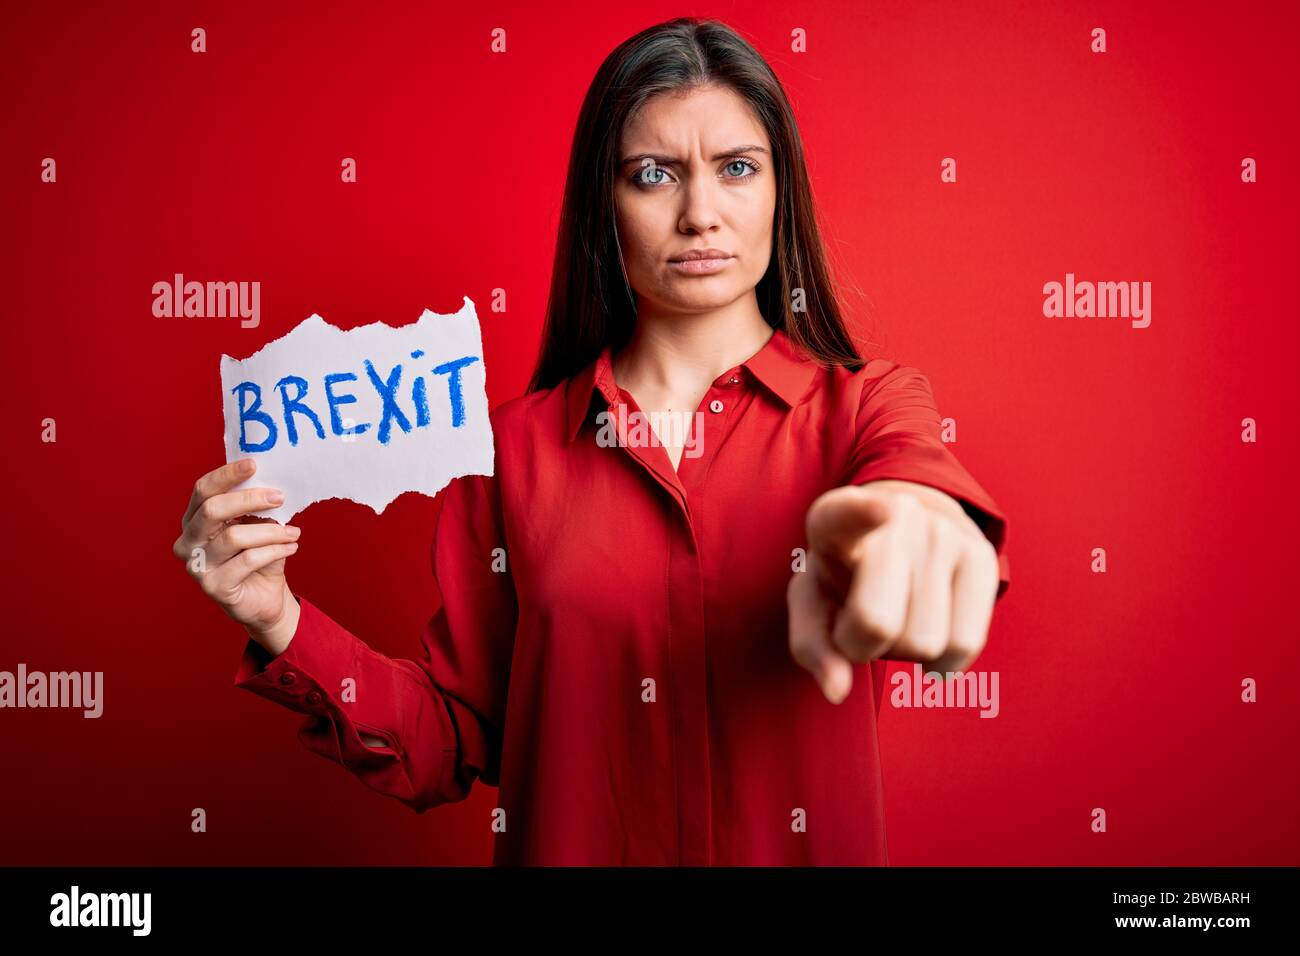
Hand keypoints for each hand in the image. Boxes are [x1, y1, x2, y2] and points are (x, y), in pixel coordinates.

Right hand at [172, 459, 300, 653]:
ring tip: (294, 532)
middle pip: (213, 510)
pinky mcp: (213, 586)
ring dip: (271, 531)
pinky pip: (247, 560)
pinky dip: (274, 551)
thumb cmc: (259, 556)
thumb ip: (255, 506)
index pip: (203, 490)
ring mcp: (197, 566)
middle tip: (280, 497)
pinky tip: (291, 547)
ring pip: (234, 536)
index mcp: (194, 520)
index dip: (226, 475)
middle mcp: (188, 541)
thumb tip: (271, 483)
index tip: (253, 464)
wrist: (266, 598)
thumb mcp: (257, 526)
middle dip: (249, 499)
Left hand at [786, 480, 999, 703]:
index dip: (867, 512)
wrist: (900, 529)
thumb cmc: (845, 574)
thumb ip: (812, 645)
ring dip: (904, 651)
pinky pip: (965, 644)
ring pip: (924, 643)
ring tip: (898, 615)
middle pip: (878, 622)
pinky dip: (941, 661)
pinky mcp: (981, 556)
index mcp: (836, 517)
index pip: (849, 513)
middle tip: (860, 622)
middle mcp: (897, 513)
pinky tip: (929, 631)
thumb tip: (837, 690)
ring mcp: (944, 532)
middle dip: (862, 645)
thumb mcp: (812, 601)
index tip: (887, 511)